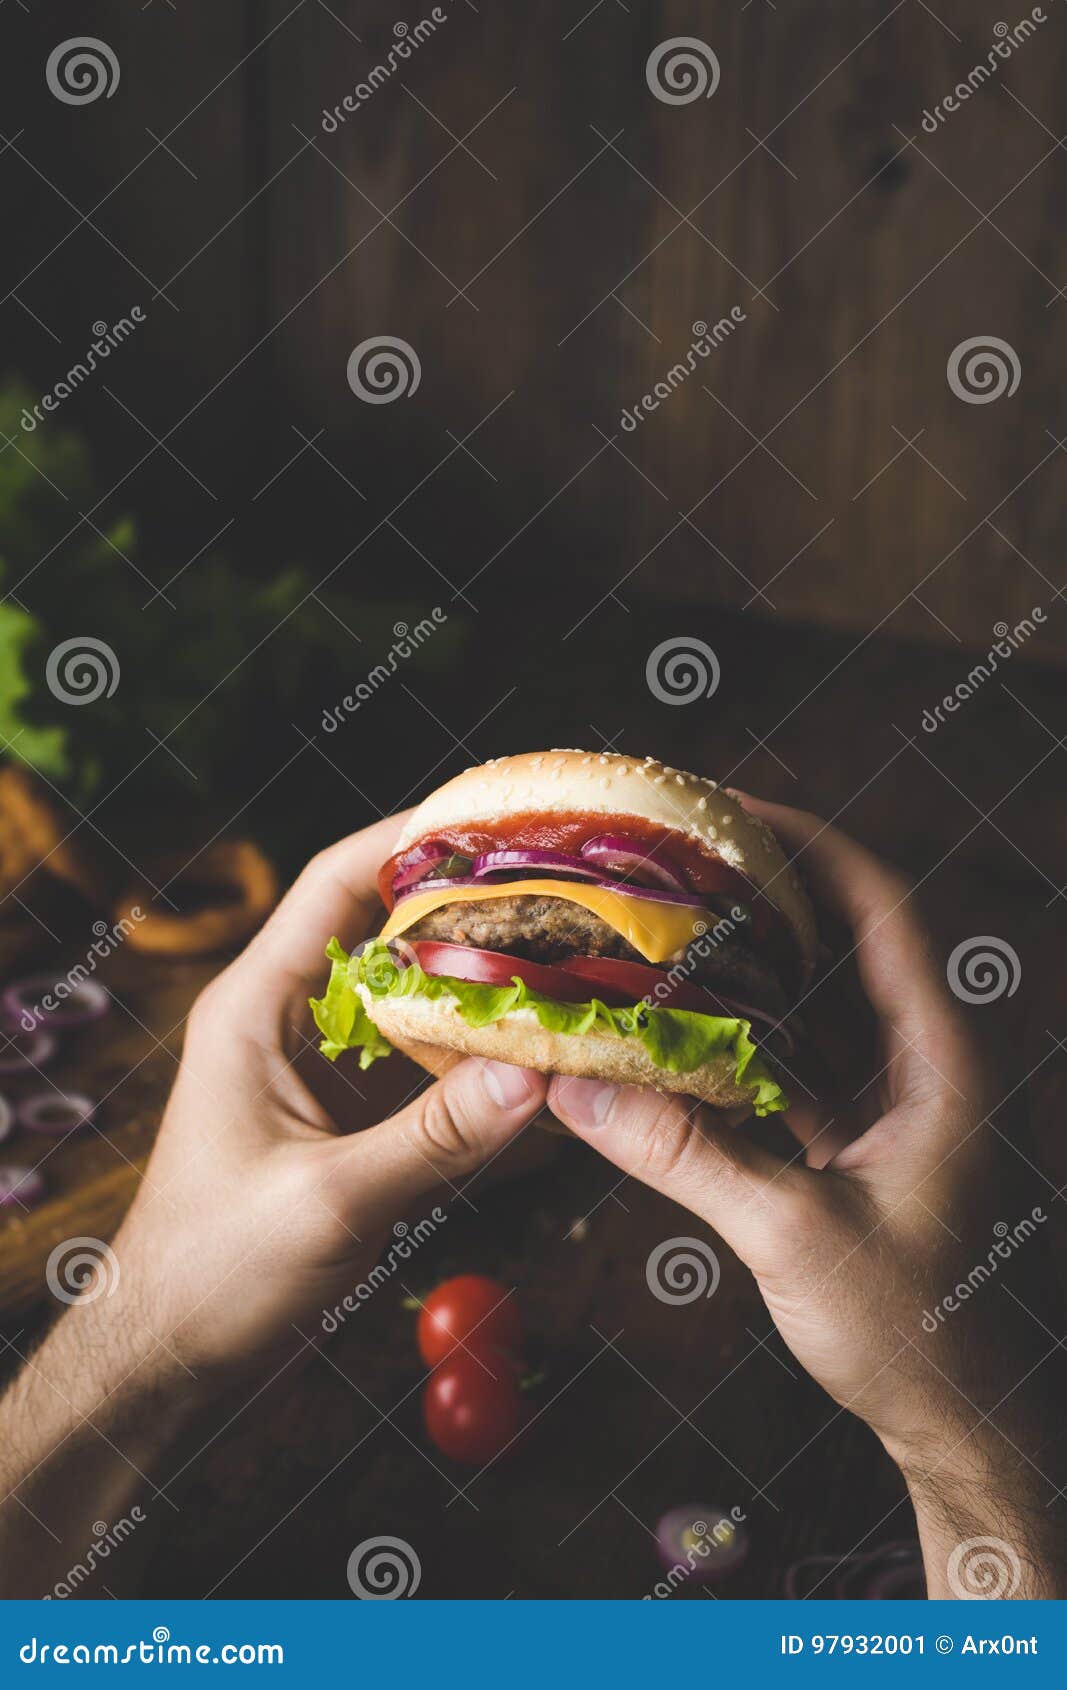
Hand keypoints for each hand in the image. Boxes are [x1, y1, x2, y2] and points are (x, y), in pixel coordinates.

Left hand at [0, 814, 546, 1593]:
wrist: (169, 1352)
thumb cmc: (213, 1272)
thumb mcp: (327, 1203)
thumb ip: (431, 1141)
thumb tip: (534, 1074)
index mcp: (257, 1006)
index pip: (335, 883)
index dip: (410, 838)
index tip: (494, 817)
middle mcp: (291, 1020)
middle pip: (389, 933)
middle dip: (473, 911)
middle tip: (566, 892)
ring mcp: (323, 1069)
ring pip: (416, 1000)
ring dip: (484, 987)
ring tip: (574, 962)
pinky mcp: (348, 1117)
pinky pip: (424, 1067)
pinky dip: (477, 1059)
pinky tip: (542, 1060)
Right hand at [548, 798, 1066, 1596]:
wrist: (971, 1424)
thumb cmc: (920, 1333)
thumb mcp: (795, 1235)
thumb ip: (685, 1156)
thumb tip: (576, 1092)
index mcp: (941, 1057)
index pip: (884, 907)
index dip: (813, 844)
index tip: (733, 806)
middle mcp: (923, 1064)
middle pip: (843, 939)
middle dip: (761, 891)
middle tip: (672, 856)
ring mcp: (893, 1104)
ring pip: (814, 1004)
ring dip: (744, 966)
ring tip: (659, 926)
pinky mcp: (862, 1145)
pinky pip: (794, 1065)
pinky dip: (736, 1042)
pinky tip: (670, 1032)